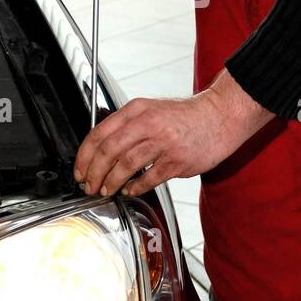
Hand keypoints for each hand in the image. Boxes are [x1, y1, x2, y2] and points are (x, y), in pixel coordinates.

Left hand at [74, 69, 274, 198]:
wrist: (220, 117)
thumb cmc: (185, 117)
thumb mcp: (152, 110)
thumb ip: (128, 126)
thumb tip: (101, 151)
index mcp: (137, 109)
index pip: (99, 133)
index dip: (84, 156)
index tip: (80, 170)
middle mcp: (148, 123)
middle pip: (109, 151)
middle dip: (94, 172)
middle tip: (89, 185)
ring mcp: (163, 142)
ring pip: (126, 165)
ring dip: (111, 182)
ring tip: (106, 190)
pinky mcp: (177, 160)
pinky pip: (149, 178)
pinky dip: (136, 187)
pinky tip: (131, 190)